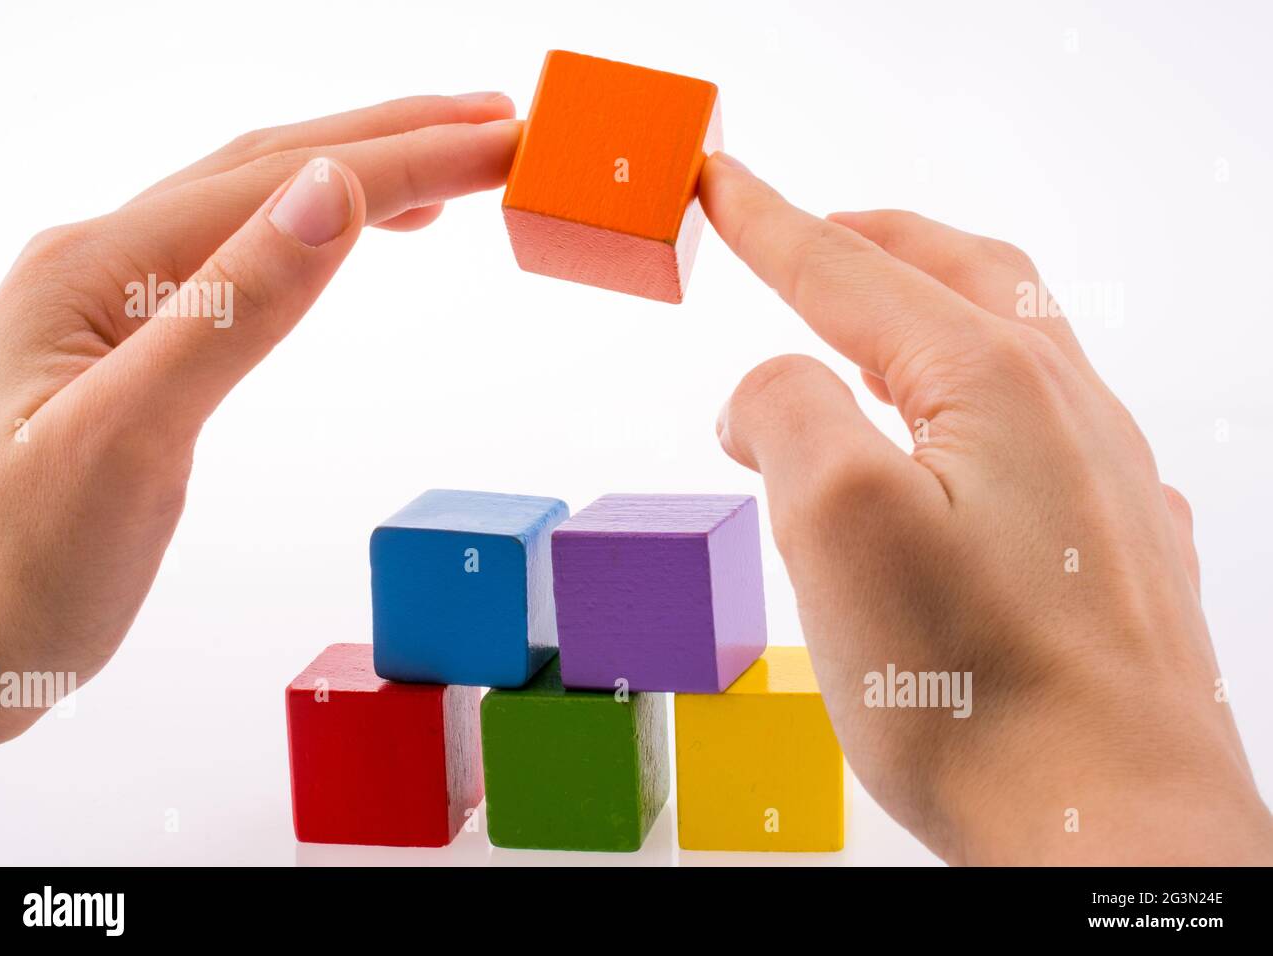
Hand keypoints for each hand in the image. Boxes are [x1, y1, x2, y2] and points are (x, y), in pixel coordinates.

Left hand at [0, 93, 518, 752]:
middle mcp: (103, 264)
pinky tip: (341, 240)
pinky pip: (242, 260)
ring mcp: (114, 305)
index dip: (406, 155)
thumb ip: (233, 310)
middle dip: (398, 138)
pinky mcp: (135, 351)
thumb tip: (334, 192)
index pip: (284, 181)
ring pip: (258, 204)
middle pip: (273, 167)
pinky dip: (314, 233)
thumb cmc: (15, 569)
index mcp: (99, 269)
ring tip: (449, 169)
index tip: (501, 140)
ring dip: (360, 172)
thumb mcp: (129, 439)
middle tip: (502, 126)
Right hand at [700, 153, 1272, 864]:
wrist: (1110, 823)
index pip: (852, 272)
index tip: (722, 184)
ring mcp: (1103, 477)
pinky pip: (1042, 424)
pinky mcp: (1113, 543)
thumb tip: (768, 392)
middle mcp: (1066, 410)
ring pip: (1014, 343)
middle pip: (959, 275)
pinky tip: (953, 445)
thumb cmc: (979, 691)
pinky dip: (974, 395)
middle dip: (868, 242)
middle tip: (805, 232)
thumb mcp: (833, 521)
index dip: (772, 225)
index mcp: (993, 382)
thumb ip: (786, 414)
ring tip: (863, 330)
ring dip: (929, 311)